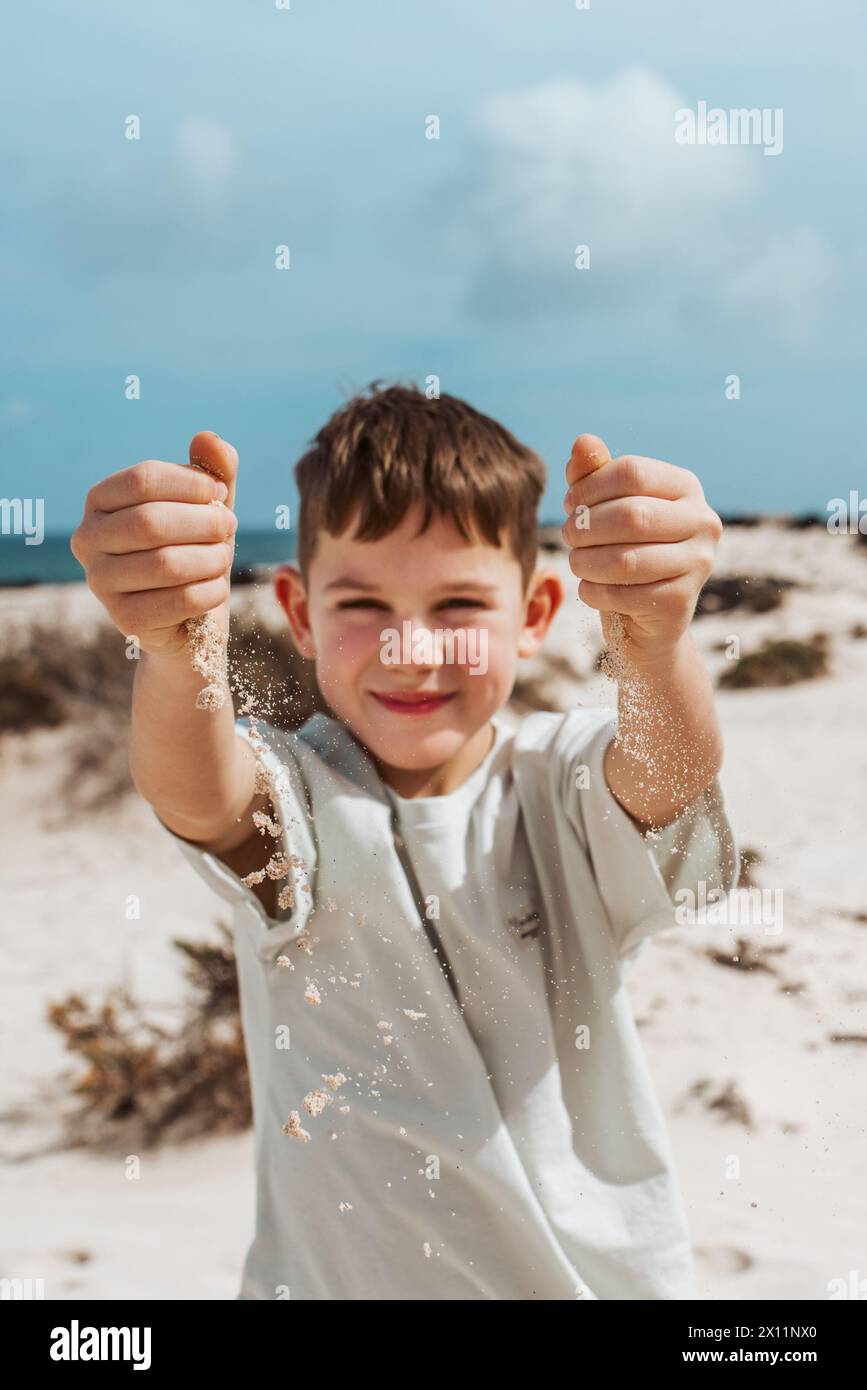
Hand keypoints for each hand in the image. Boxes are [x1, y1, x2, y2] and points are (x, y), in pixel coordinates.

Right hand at [70, 432, 239, 657]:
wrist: (190, 616)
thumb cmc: (193, 549)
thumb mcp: (206, 507)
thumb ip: (212, 471)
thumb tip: (209, 438)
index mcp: (100, 502)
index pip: (142, 480)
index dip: (190, 483)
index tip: (219, 493)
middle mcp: (88, 540)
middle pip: (151, 522)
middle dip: (204, 521)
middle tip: (231, 525)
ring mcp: (100, 582)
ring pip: (166, 564)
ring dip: (210, 558)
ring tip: (223, 557)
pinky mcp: (124, 620)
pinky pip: (179, 601)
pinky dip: (211, 592)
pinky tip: (217, 588)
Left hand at [561, 434, 721, 661]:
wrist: (647, 615)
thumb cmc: (624, 549)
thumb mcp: (607, 508)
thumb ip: (593, 474)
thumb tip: (584, 441)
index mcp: (686, 487)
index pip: (632, 471)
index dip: (590, 487)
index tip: (570, 504)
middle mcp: (702, 521)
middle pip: (629, 515)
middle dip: (585, 527)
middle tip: (568, 537)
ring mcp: (698, 563)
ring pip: (624, 559)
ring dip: (585, 562)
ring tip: (577, 562)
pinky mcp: (681, 602)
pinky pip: (622, 595)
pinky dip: (594, 592)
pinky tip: (591, 588)